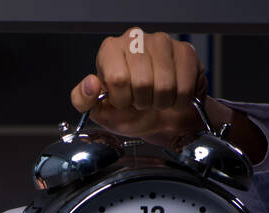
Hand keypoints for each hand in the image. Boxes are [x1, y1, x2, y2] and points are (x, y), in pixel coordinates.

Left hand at [70, 27, 209, 148]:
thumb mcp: (100, 110)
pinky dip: (179, 101)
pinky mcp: (185, 51)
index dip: (122, 99)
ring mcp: (162, 42)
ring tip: (156, 99)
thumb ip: (84, 100)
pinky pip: (184, 87)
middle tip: (142, 102)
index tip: (124, 101)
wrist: (160, 117)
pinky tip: (173, 96)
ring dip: (161, 103)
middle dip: (142, 103)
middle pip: (143, 82)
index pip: (118, 78)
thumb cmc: (129, 111)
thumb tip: (90, 84)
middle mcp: (135, 39)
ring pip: (165, 85)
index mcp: (110, 50)